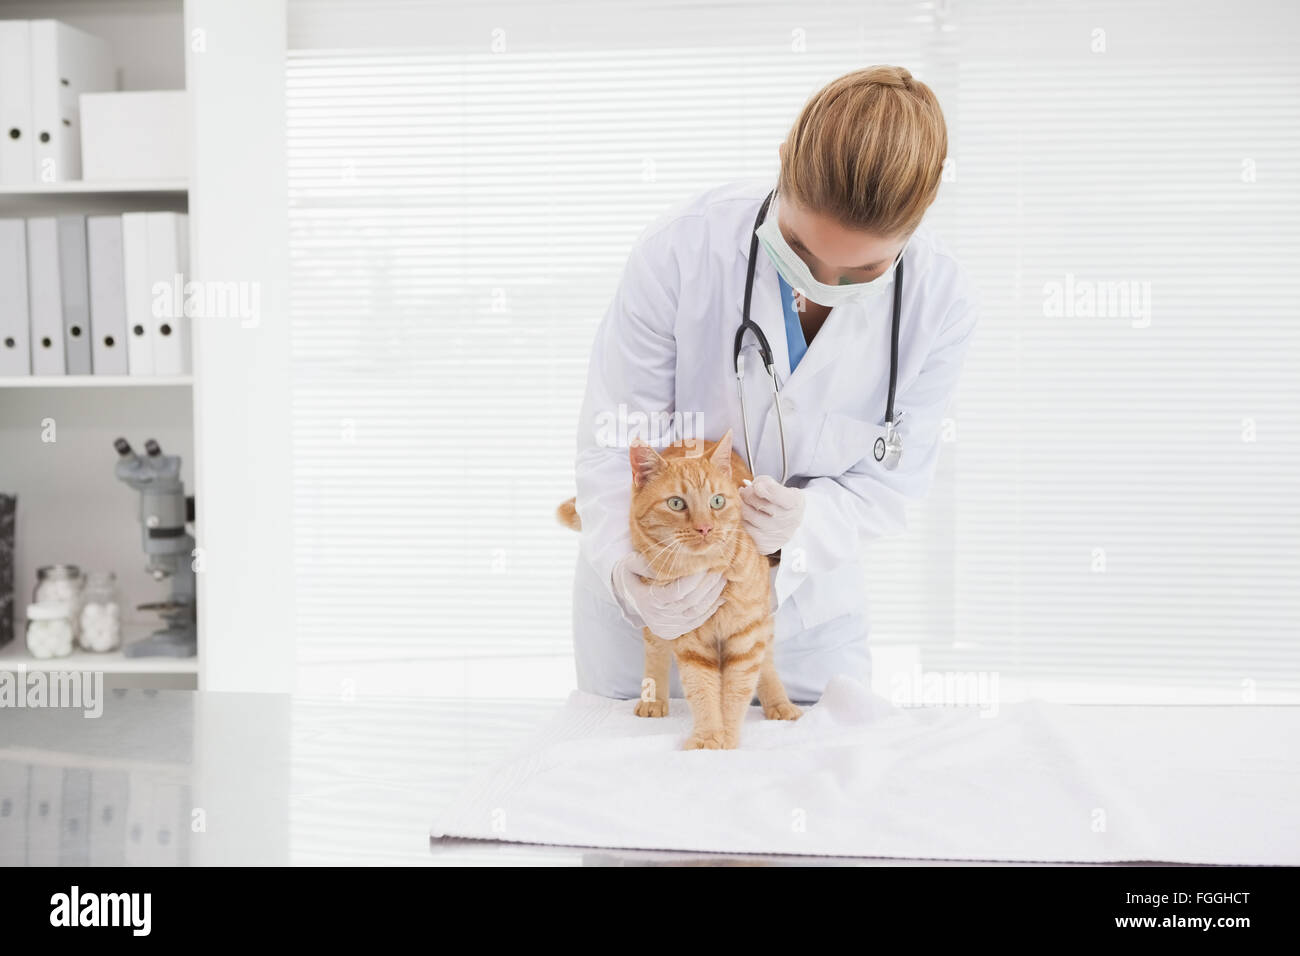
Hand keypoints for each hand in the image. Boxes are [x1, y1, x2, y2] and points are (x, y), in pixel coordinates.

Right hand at [610, 552, 725, 639]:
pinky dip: (710, 608)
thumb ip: (643, 563)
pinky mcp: (674, 632)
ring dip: (713, 596)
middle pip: (691, 602)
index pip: (677, 592)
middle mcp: (658, 617)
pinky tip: (719, 595)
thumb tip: (663, 566)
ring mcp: (667, 627)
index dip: (694, 579)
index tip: (706, 563)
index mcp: (647, 601)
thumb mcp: (630, 564)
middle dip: (708, 584)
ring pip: (697, 613)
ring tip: (722, 579)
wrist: (628, 596)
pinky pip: (697, 621)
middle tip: (720, 568)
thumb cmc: (632, 575)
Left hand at [739, 475, 804, 554]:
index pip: (775, 493)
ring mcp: (775, 534)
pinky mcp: (764, 545)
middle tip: (747, 491)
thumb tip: (749, 486)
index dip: (762, 486)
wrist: (790, 526)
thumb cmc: (784, 504)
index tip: (757, 486)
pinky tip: (749, 517)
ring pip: (747, 514)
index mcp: (794, 502)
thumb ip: (767, 483)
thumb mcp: (784, 488)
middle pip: (757, 502)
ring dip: (743, 506)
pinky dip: (744, 520)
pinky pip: (744, 527)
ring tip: (748, 504)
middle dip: (748, 494)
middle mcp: (786, 520)